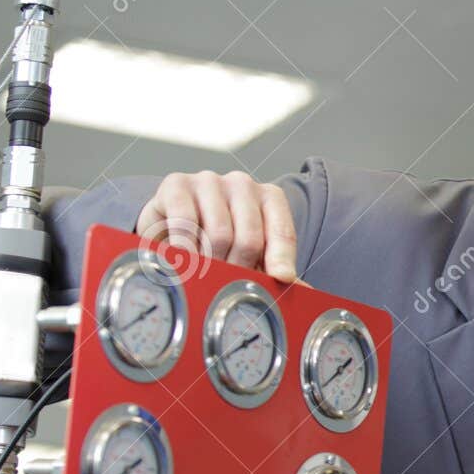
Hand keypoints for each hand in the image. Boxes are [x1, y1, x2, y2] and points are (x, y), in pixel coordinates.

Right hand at [136, 170, 298, 282]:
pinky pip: (186, 224)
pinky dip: (186, 251)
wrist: (168, 227)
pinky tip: (183, 260)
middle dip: (238, 269)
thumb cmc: (216, 243)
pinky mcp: (176, 184)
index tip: (280, 280)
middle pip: (250, 238)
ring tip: (203, 273)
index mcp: (269, 198)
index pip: (283, 232)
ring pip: (219, 234)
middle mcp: (242, 184)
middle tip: (225, 284)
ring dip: (211, 264)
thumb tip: (305, 292)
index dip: (282, 260)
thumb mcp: (248, 257)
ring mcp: (209, 181)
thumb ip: (274, 271)